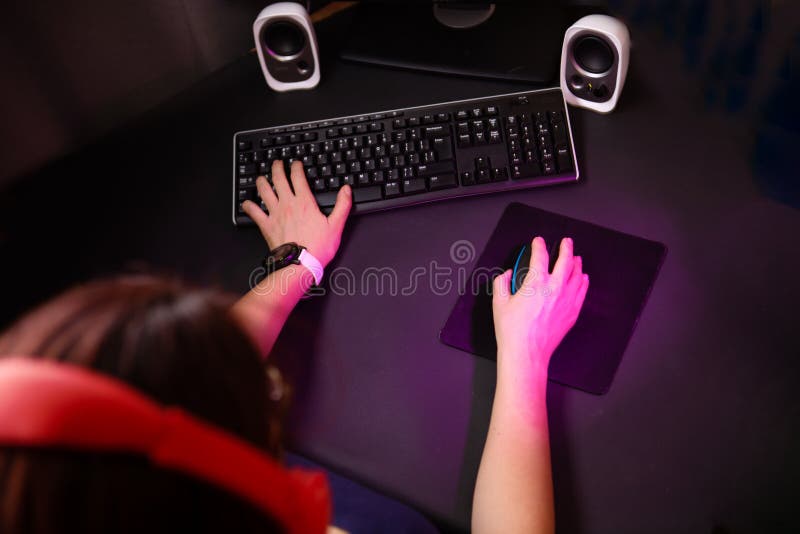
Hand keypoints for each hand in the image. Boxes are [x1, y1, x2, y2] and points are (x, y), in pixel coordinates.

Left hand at [241, 160, 351, 266]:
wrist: (300, 264)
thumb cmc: (318, 248)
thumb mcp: (336, 226)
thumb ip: (342, 205)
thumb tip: (346, 190)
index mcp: (304, 202)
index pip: (298, 177)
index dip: (296, 167)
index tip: (296, 163)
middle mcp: (287, 204)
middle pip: (278, 179)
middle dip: (277, 168)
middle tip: (277, 163)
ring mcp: (275, 214)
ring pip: (264, 191)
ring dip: (262, 182)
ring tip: (262, 178)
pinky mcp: (266, 225)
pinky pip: (253, 212)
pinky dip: (248, 206)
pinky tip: (247, 203)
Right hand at [492, 237, 588, 374]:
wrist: (527, 353)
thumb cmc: (513, 331)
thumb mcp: (499, 303)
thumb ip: (502, 283)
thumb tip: (506, 275)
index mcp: (536, 283)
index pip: (540, 256)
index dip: (539, 245)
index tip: (538, 241)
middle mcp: (554, 288)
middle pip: (565, 260)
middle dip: (566, 248)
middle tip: (566, 242)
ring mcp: (566, 300)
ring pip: (577, 274)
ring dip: (576, 263)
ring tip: (576, 257)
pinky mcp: (572, 312)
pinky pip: (582, 291)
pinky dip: (583, 281)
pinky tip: (583, 278)